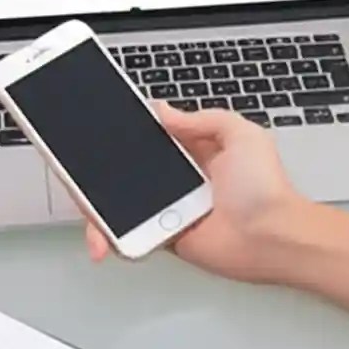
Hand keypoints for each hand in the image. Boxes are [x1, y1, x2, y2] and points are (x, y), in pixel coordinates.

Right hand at [84, 103, 305, 282]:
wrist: (273, 237)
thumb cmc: (266, 188)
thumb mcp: (242, 134)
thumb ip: (203, 119)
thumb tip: (164, 110)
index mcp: (195, 150)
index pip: (149, 137)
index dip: (123, 133)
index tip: (98, 129)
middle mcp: (179, 179)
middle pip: (125, 169)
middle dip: (96, 169)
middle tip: (75, 169)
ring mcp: (169, 208)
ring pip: (120, 203)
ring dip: (96, 206)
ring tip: (88, 208)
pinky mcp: (165, 237)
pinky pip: (131, 235)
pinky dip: (112, 236)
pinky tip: (104, 237)